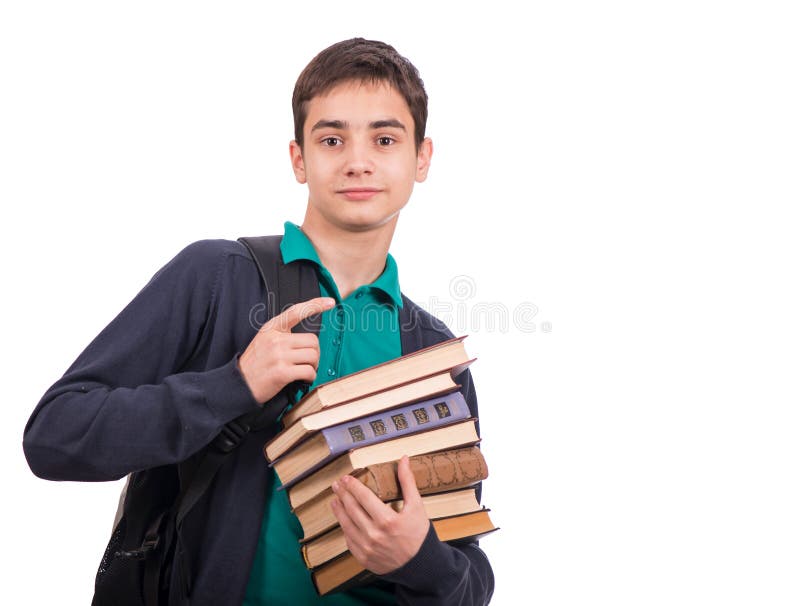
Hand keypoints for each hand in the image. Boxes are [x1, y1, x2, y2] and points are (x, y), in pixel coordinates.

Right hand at [238, 297, 335, 403]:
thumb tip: (309, 340)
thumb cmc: (256, 364)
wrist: (239, 385)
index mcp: (271, 329)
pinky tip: (303, 379)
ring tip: (304, 371)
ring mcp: (278, 355)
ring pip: (313, 356)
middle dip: (315, 353)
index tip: (330, 302)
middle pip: (313, 341)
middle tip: (307, 362)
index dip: (315, 305)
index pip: (296, 311)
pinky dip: (310, 377)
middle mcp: (275, 339)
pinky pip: (309, 371)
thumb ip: (283, 335)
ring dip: (314, 366)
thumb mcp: (264, 340)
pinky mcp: (282, 372)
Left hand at [331, 456, 429, 574]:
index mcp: (387, 520)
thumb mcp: (417, 506)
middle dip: (343, 495)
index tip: (346, 478)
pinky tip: (343, 520)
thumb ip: (407, 482)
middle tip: (337, 485)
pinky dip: (345, 528)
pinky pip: (349, 540)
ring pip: (347, 525)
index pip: (364, 497)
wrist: (420, 566)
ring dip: (339, 510)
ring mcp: (367, 548)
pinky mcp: (363, 558)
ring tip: (335, 500)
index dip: (353, 486)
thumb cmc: (419, 534)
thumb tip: (404, 459)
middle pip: (352, 509)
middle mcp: (374, 535)